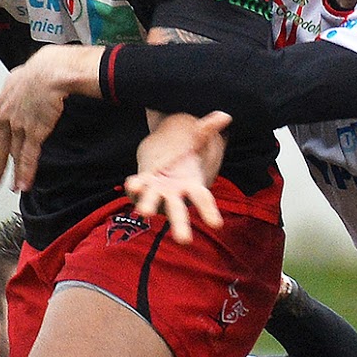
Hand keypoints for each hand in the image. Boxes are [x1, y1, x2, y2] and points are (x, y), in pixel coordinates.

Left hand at [0, 46, 99, 191]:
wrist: (50, 71)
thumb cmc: (41, 69)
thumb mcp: (20, 77)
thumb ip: (18, 89)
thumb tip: (21, 87)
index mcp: (2, 104)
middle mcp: (6, 118)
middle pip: (0, 147)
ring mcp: (19, 126)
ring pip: (13, 155)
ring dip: (12, 174)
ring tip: (11, 188)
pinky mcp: (34, 132)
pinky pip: (28, 157)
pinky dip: (26, 172)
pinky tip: (23, 184)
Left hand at [124, 111, 231, 242]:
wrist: (165, 167)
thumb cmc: (185, 158)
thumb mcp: (196, 141)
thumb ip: (207, 130)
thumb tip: (224, 115)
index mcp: (192, 186)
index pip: (203, 200)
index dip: (210, 212)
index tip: (217, 225)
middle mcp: (174, 195)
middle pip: (178, 212)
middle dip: (180, 225)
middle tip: (184, 241)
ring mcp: (156, 193)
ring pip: (152, 202)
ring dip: (148, 205)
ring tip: (143, 212)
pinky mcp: (140, 189)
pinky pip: (136, 190)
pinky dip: (134, 188)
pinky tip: (132, 182)